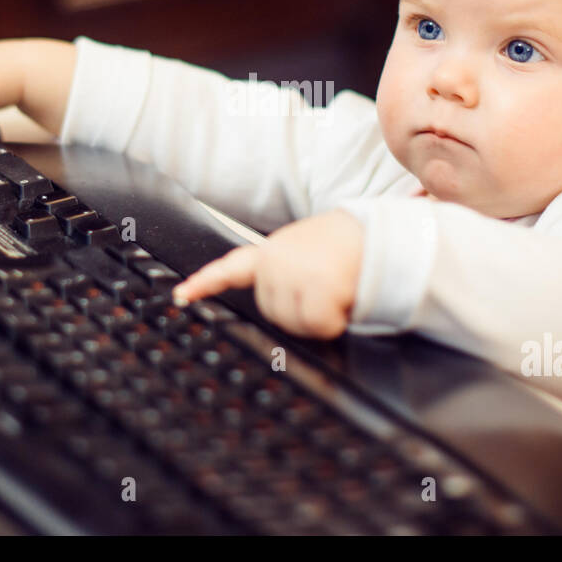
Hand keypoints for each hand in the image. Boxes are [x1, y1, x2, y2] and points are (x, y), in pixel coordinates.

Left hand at [171, 210, 364, 338]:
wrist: (380, 235)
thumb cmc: (348, 250)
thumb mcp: (308, 253)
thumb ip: (287, 275)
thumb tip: (280, 306)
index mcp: (272, 252)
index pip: (231, 267)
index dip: (204, 284)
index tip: (181, 296)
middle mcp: (276, 260)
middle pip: (273, 312)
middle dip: (300, 312)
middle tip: (325, 290)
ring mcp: (293, 272)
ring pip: (296, 323)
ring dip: (319, 318)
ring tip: (337, 290)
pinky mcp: (317, 286)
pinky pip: (319, 326)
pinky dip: (335, 322)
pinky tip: (344, 300)